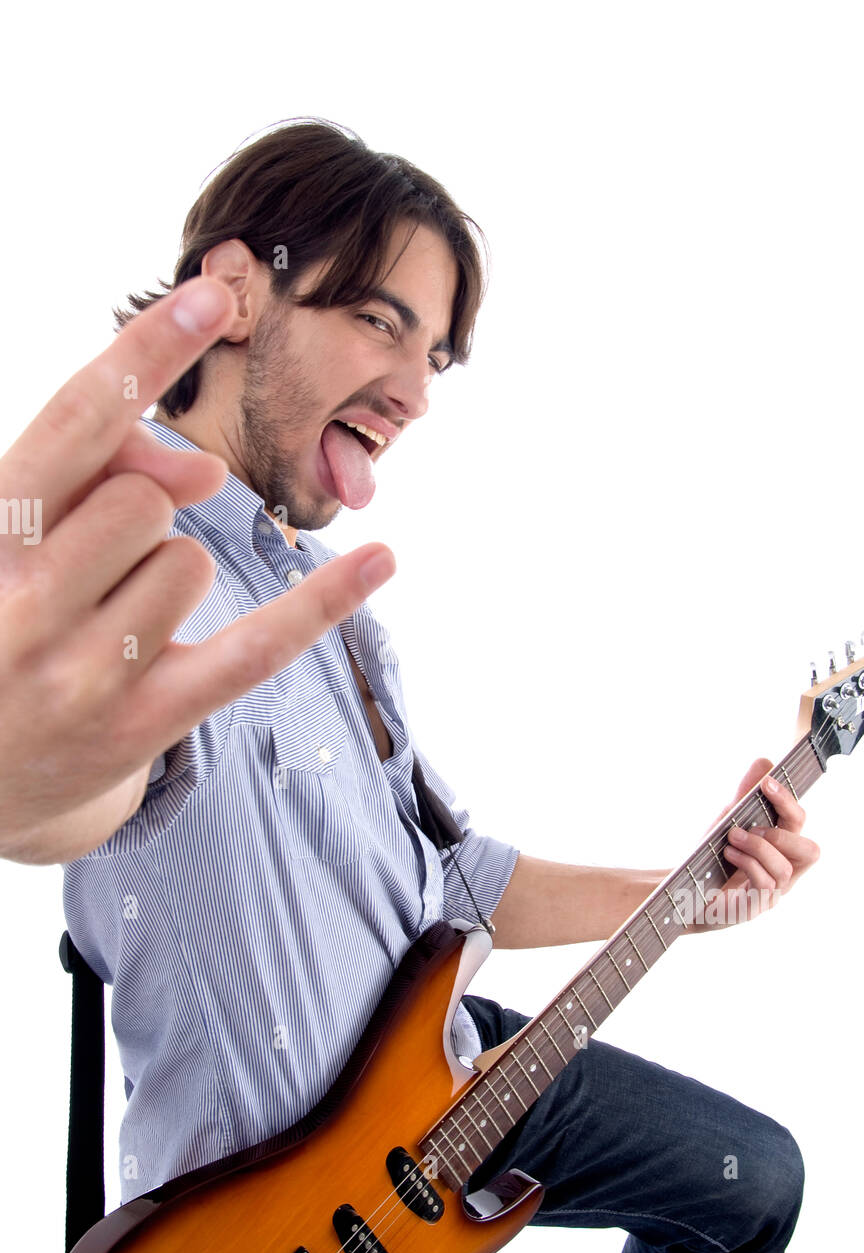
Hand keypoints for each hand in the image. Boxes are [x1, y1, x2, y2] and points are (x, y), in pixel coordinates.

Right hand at [0, 277, 395, 861]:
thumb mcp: (17, 537)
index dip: (142, 354)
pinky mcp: (146, 724)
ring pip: (189, 561)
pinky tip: (382, 560)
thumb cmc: (3, 620)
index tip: (212, 295)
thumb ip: (95, 473)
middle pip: (146, 499)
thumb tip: (200, 468)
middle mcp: (24, 609)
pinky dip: (320, 604)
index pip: (72, 427)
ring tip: (110, 621)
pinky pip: (253, 650)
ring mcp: (85, 676)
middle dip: (142, 512)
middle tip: (99, 565)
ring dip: (168, 573)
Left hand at [687, 757, 819, 931]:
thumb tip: (765, 762)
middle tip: (753, 825)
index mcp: (782, 847)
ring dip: (757, 847)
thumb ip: (746, 794)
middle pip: (810, 851)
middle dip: (782, 833)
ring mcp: (773, 893)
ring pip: (784, 868)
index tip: (766, 783)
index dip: (788, 801)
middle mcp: (784, 871)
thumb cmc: (712, 856)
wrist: (683, 888)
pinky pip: (766, 885)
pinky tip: (729, 853)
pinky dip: (748, 863)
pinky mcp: (755, 908)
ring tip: (731, 837)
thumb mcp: (728, 819)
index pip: (800, 822)